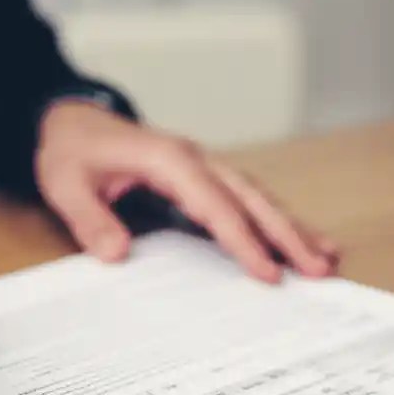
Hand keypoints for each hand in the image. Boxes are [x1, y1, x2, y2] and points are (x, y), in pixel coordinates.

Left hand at [35, 101, 338, 281]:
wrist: (70, 121)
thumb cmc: (70, 152)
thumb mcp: (66, 186)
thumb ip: (91, 220)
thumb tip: (117, 254)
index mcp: (167, 160)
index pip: (214, 206)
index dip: (242, 241)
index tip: (268, 272)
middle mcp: (194, 159)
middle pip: (251, 199)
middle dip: (288, 235)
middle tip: (322, 268)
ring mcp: (202, 166)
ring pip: (257, 197)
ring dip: (291, 227)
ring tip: (327, 259)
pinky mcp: (200, 177)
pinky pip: (244, 199)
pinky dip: (273, 220)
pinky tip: (296, 241)